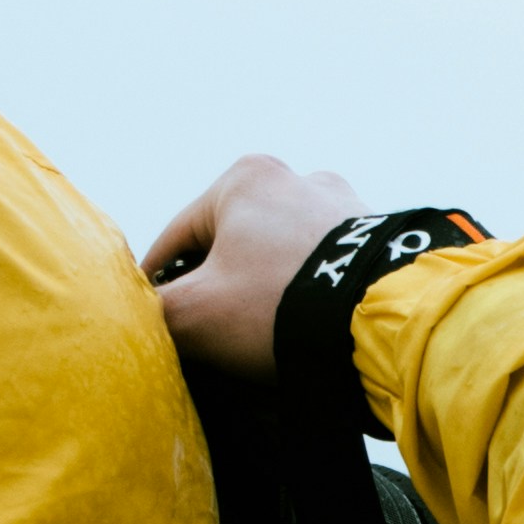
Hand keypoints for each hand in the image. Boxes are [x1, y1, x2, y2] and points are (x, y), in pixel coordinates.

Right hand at [143, 151, 364, 384]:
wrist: (382, 322)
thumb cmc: (280, 306)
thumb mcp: (193, 314)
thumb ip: (154, 311)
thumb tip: (141, 320)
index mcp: (244, 179)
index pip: (177, 240)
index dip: (156, 287)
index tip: (151, 322)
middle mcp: (297, 180)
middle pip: (231, 249)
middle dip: (217, 293)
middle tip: (208, 340)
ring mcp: (343, 208)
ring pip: (278, 261)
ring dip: (263, 298)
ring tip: (258, 344)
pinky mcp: (376, 242)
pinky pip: (323, 273)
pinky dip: (307, 298)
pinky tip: (303, 333)